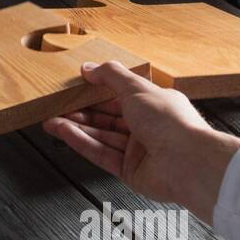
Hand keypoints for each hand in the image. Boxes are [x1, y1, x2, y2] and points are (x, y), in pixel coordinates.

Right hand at [42, 61, 239, 222]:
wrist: (188, 162)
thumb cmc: (172, 123)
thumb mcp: (137, 87)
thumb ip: (110, 76)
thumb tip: (89, 68)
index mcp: (154, 104)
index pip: (119, 95)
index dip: (96, 91)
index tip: (75, 87)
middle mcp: (147, 127)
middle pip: (106, 117)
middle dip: (81, 112)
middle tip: (56, 106)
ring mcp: (138, 151)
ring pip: (100, 136)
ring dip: (75, 127)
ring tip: (51, 120)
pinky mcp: (129, 171)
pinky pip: (100, 153)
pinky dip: (81, 142)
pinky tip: (64, 133)